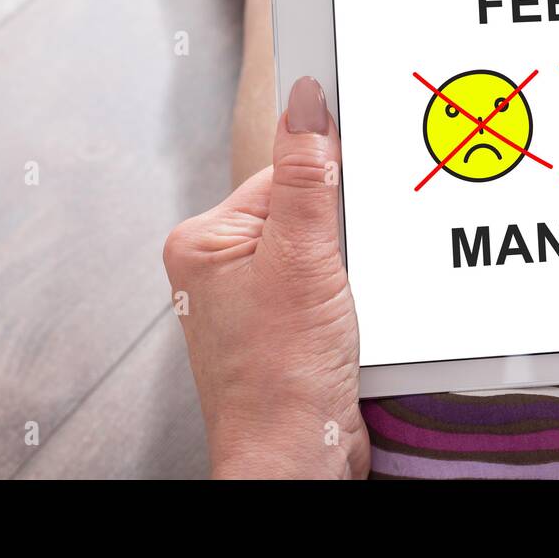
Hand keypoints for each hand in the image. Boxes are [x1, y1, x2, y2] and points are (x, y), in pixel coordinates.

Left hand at [163, 77, 366, 477]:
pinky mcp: (285, 325)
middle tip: (340, 275)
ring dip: (349, 270)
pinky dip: (350, 296)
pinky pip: (329, 285)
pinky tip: (347, 322)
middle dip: (339, 237)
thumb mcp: (302, 260)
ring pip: (323, 250)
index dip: (327, 189)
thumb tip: (305, 99)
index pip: (283, 173)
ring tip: (338, 310)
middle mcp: (223, 268)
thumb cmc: (280, 379)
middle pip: (306, 210)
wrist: (297, 458)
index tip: (353, 201)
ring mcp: (255, 300)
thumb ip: (309, 176)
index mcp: (205, 241)